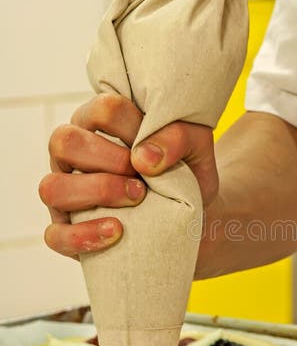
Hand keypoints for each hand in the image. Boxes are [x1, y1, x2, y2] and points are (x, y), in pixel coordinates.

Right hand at [40, 93, 217, 257]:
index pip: (100, 109)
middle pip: (64, 142)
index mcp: (98, 123)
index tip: (154, 149)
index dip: (130, 127)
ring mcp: (65, 192)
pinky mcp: (67, 230)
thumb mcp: (195, 148)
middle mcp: (73, 154)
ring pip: (52, 187)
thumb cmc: (184, 172)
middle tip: (143, 178)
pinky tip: (117, 232)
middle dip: (108, 159)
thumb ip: (178, 138)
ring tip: (136, 200)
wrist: (194, 216)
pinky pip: (55, 236)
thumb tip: (144, 157)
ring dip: (97, 192)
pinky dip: (83, 236)